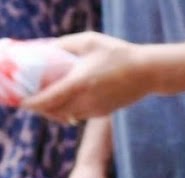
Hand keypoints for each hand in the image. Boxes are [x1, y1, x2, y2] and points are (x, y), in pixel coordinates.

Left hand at [23, 32, 154, 121]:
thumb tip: (47, 49)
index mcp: (79, 83)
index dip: (32, 103)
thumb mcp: (88, 41)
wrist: (149, 72)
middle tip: (32, 99)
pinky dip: (70, 111)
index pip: (48, 100)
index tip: (22, 101)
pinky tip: (68, 100)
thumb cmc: (119, 53)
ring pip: (68, 116)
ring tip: (49, 100)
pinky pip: (81, 114)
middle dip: (41, 109)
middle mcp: (87, 100)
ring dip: (55, 111)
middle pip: (55, 112)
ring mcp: (97, 109)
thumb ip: (64, 44)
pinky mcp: (105, 111)